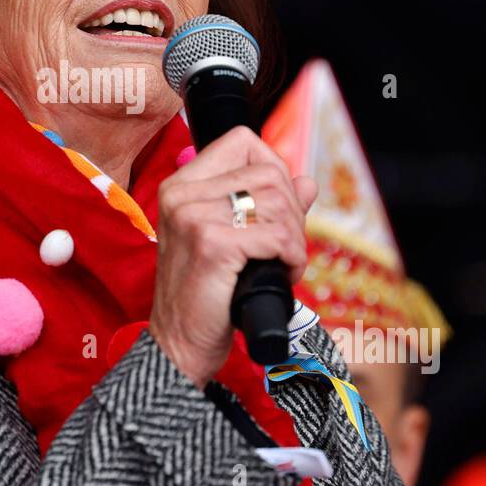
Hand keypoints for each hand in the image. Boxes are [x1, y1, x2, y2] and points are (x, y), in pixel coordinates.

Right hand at [148, 126, 316, 388]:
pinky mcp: (212, 244)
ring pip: (278, 201)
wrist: (179, 344)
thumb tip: (306, 182)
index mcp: (181, 186)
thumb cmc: (203, 295)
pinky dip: (292, 257)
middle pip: (268, 173)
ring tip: (282, 263)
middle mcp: (182, 194)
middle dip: (291, 210)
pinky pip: (277, 235)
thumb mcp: (229, 240)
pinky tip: (282, 274)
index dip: (273, 169)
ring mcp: (193, 217)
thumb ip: (265, 206)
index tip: (274, 208)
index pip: (242, 142)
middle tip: (285, 246)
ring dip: (294, 236)